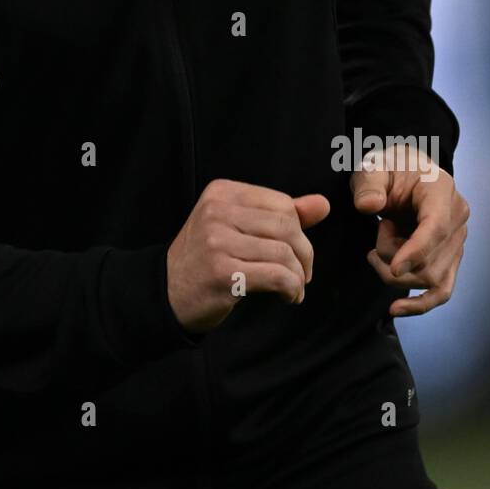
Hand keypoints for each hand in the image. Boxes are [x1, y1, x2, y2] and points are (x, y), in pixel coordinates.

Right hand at [166, 180, 330, 333]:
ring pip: (284, 253)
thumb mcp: (236, 226)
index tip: (297, 252)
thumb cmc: (206, 258)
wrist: (166, 292)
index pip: (281, 203)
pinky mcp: (223, 273)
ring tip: (293, 288)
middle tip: (301, 273)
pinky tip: (287, 296)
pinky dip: (291, 288)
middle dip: (304, 254)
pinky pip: (277, 276)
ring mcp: (217, 242)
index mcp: (221, 192)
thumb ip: (279, 214)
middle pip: (287, 226)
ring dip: (298, 276)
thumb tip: (323, 204)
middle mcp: (216, 211)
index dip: (299, 230)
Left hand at [351, 143, 468, 316]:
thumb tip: (369, 206)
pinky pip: (442, 290)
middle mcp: (458, 218)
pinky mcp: (451, 258)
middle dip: (392, 259)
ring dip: (396, 275)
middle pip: (430, 260)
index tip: (392, 269)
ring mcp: (458, 241)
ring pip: (431, 279)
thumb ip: (370, 184)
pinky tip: (396, 309)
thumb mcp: (373, 168)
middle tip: (375, 235)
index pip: (436, 228)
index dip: (415, 251)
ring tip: (376, 253)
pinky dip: (421, 304)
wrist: (405, 173)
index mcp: (443, 191)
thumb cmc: (389, 168)